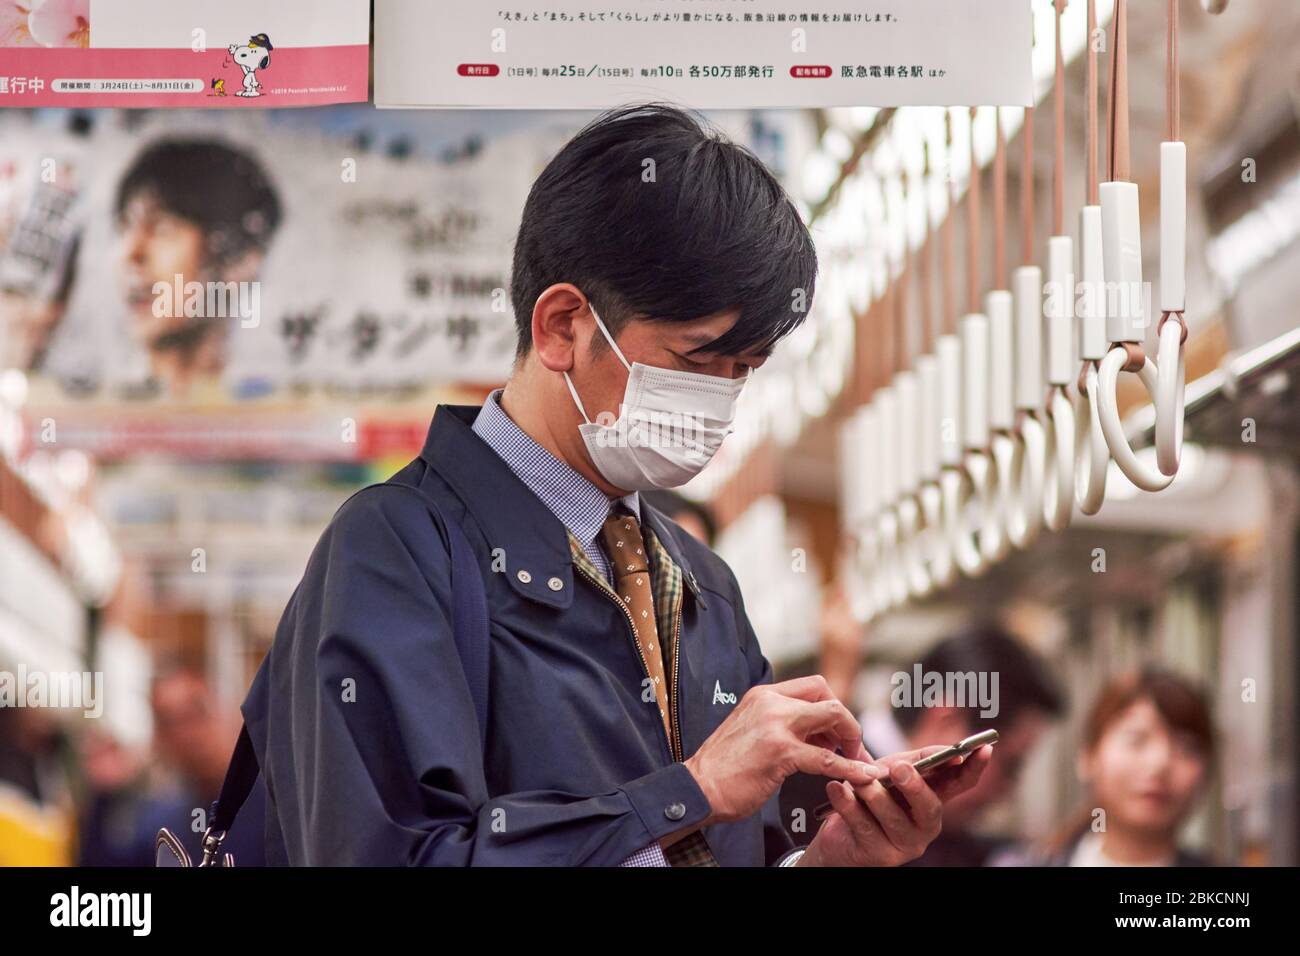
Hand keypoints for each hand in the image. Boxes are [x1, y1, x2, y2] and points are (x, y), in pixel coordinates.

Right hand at [684, 676, 879, 825]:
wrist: (697, 789)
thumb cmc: (723, 768)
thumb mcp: (751, 730)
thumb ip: (781, 724)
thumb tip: (818, 734)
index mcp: (763, 695)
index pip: (813, 686)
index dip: (833, 707)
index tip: (838, 733)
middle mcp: (770, 702)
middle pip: (827, 696)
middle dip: (848, 722)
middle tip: (853, 748)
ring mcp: (776, 725)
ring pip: (833, 717)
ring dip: (854, 741)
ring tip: (860, 762)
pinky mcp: (781, 752)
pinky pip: (828, 758)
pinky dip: (851, 768)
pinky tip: (863, 776)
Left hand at [798, 743, 992, 866]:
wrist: (836, 834)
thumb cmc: (867, 798)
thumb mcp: (889, 772)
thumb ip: (913, 761)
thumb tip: (943, 751)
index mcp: (932, 801)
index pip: (960, 784)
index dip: (974, 767)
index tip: (983, 748)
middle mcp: (924, 826)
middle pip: (930, 807)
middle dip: (915, 787)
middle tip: (899, 768)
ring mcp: (904, 845)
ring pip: (894, 819)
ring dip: (874, 795)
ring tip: (857, 780)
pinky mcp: (879, 856)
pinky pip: (864, 827)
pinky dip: (848, 806)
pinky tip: (836, 789)